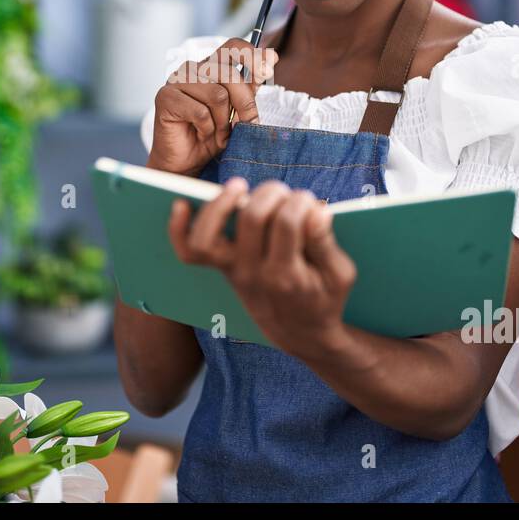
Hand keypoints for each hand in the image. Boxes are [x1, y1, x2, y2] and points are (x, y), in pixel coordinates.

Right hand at [146, 39, 278, 176]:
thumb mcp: (237, 110)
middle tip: (247, 126)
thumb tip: (270, 59)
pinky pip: (200, 112)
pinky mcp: (165, 97)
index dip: (252, 55)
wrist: (185, 161)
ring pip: (217, 95)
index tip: (269, 68)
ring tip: (219, 133)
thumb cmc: (210, 135)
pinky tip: (201, 134)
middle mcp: (193, 69)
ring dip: (224, 122)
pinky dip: (207, 129)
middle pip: (230, 75)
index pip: (233, 47)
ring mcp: (176, 80)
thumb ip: (249, 87)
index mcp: (211, 66)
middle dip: (245, 105)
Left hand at [166, 177, 356, 357]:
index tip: (310, 201)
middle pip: (252, 219)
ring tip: (239, 187)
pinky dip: (178, 229)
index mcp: (287, 275)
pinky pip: (190, 251)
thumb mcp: (339, 275)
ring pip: (208, 237)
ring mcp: (234, 272)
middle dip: (272, 194)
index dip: (300, 202)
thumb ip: (326, 243)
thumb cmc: (323, 298)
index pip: (287, 223)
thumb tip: (317, 210)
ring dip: (220, 204)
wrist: (300, 333)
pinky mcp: (223, 269)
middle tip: (287, 194)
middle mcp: (254, 274)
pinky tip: (180, 204)